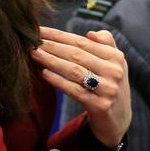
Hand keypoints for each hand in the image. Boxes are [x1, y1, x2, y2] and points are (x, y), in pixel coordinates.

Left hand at [31, 26, 130, 147]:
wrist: (117, 120)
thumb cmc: (109, 86)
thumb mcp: (114, 63)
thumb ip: (106, 43)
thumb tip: (90, 33)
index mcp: (116, 57)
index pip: (83, 42)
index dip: (60, 35)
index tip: (40, 30)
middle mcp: (114, 71)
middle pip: (77, 55)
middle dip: (52, 46)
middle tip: (32, 41)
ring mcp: (108, 89)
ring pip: (74, 71)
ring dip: (52, 61)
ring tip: (35, 55)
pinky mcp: (100, 106)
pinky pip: (74, 91)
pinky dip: (58, 81)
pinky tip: (45, 74)